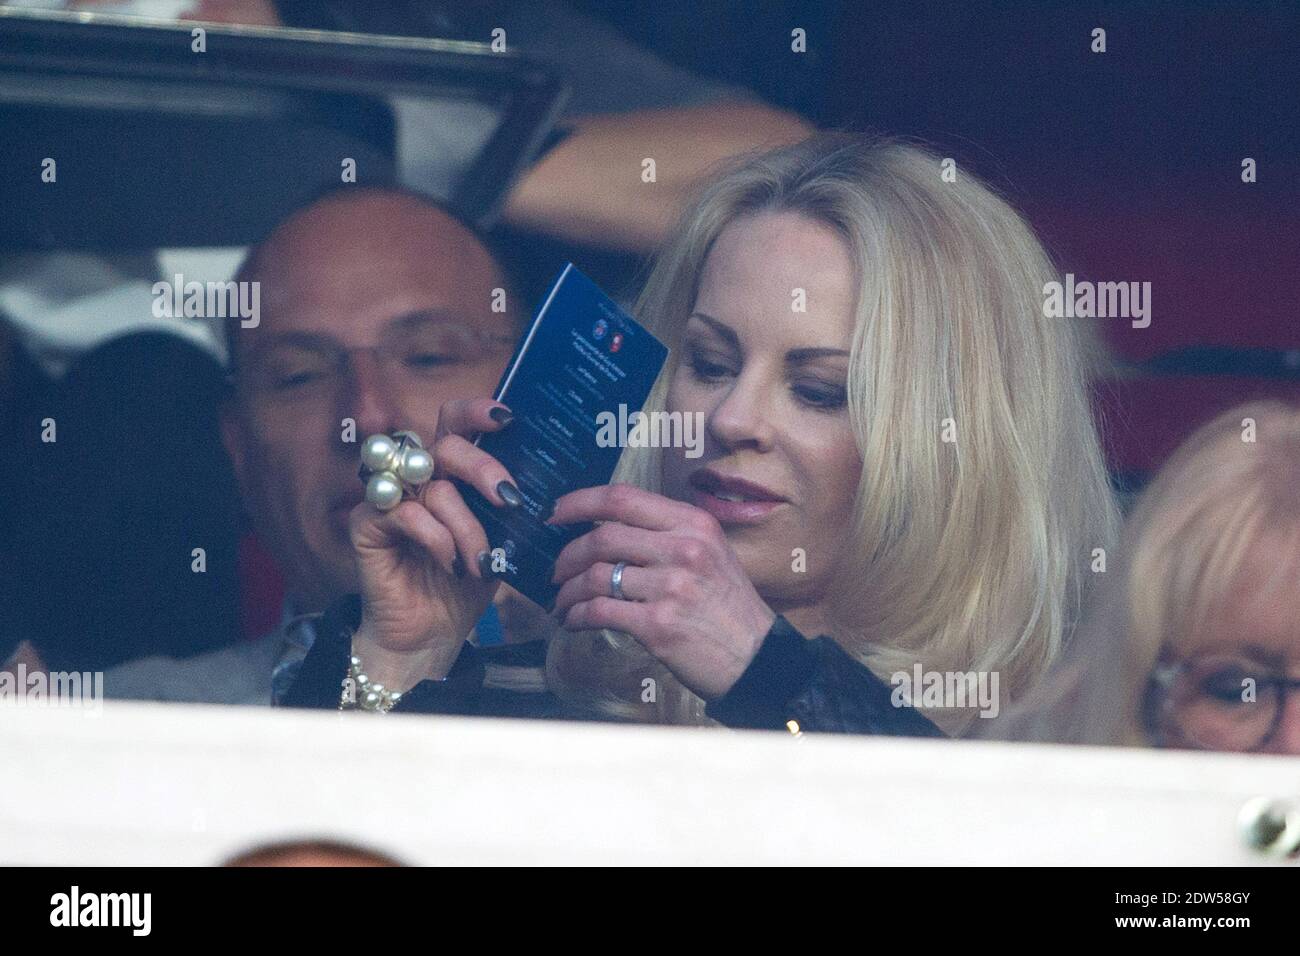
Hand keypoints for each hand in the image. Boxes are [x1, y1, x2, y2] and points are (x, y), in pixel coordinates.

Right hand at [348, 398, 519, 688]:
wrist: (431, 634)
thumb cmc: (465, 582)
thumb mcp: (499, 539)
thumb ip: (506, 505)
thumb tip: (544, 484)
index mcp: (447, 471)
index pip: (454, 423)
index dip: (476, 412)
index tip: (508, 418)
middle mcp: (415, 477)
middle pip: (446, 446)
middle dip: (484, 469)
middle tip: (510, 499)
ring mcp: (387, 497)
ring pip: (434, 487)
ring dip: (467, 526)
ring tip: (482, 562)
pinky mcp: (366, 524)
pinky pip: (406, 514)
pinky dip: (437, 538)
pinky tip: (450, 563)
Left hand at [548, 483, 776, 700]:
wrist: (757, 657)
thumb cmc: (727, 607)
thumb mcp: (710, 552)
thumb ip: (666, 535)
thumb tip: (607, 530)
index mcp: (693, 524)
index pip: (623, 498)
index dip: (580, 502)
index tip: (556, 513)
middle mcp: (683, 548)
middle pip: (602, 537)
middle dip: (567, 555)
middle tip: (556, 571)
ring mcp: (671, 586)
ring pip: (594, 576)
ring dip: (568, 591)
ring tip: (563, 602)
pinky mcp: (658, 625)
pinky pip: (599, 611)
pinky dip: (577, 616)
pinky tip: (574, 621)